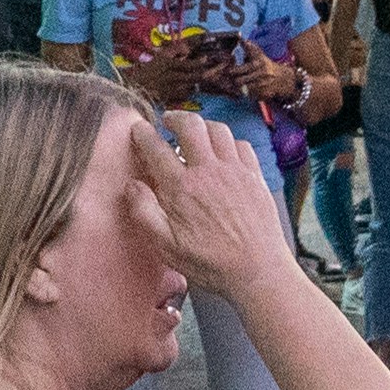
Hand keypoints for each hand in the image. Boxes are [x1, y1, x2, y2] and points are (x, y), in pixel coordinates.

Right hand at [131, 106, 293, 288]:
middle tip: (167, 121)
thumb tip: (131, 185)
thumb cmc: (210, 263)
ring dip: (203, 126)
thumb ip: (144, 213)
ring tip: (195, 132)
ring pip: (218, 130)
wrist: (258, 271)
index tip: (138, 130)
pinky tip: (224, 152)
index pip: (156, 148)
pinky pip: (242, 145)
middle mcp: (208, 171)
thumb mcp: (166, 247)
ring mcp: (235, 171)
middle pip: (190, 126)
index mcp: (182, 187)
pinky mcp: (255, 177)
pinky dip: (229, 142)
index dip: (143, 135)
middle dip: (175, 117)